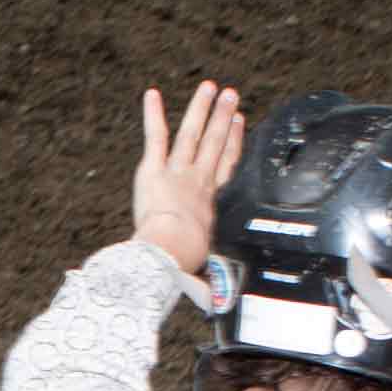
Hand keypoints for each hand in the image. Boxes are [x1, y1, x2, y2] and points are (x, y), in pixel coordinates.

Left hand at [132, 79, 245, 276]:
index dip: (233, 141)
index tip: (239, 122)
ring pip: (191, 133)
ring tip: (209, 88)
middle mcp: (198, 181)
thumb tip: (214, 302)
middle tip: (230, 95)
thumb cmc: (187, 261)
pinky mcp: (153, 169)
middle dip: (222, 117)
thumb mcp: (205, 266)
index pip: (226, 165)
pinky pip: (156, 137)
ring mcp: (177, 171)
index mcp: (211, 202)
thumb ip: (208, 277)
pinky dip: (153, 114)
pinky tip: (152, 94)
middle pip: (214, 142)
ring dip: (200, 109)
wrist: (171, 252)